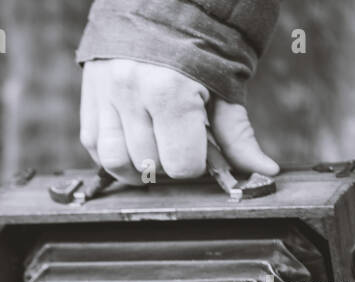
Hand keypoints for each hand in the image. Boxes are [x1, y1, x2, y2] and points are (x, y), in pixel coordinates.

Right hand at [80, 58, 278, 184]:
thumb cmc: (205, 38)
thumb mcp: (227, 83)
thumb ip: (237, 133)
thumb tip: (264, 170)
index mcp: (171, 91)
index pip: (182, 164)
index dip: (197, 164)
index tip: (203, 149)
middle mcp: (132, 93)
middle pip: (150, 166)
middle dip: (170, 162)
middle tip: (182, 143)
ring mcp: (106, 93)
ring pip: (115, 161)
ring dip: (137, 166)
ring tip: (156, 151)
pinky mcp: (90, 92)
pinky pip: (94, 143)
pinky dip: (113, 151)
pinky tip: (133, 141)